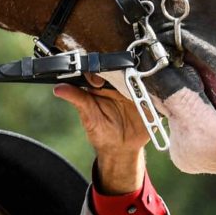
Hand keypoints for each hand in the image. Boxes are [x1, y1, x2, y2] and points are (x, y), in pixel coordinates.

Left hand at [52, 76, 147, 194]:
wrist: (121, 147)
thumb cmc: (102, 130)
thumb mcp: (88, 115)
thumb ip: (77, 99)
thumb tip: (58, 89)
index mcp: (103, 83)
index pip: (101, 67)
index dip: (98, 70)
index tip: (97, 84)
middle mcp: (120, 82)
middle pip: (123, 67)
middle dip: (123, 69)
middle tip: (120, 80)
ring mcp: (137, 89)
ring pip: (141, 75)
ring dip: (143, 76)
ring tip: (139, 86)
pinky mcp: (151, 99)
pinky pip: (156, 91)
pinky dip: (157, 89)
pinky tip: (153, 93)